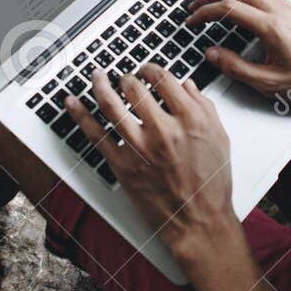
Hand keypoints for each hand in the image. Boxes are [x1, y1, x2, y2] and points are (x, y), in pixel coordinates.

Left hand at [65, 64, 239, 258]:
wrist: (198, 221)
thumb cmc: (210, 185)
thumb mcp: (219, 139)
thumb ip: (204, 108)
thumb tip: (187, 85)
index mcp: (191, 120)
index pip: (164, 79)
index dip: (151, 68)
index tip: (147, 69)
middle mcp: (164, 130)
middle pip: (135, 88)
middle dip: (128, 77)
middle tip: (125, 77)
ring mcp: (140, 147)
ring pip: (111, 105)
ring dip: (100, 84)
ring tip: (97, 75)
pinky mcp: (123, 165)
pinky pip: (95, 135)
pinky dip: (80, 115)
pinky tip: (72, 103)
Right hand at [186, 0, 290, 103]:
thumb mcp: (271, 83)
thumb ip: (237, 68)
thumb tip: (213, 54)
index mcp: (271, 27)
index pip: (228, 8)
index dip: (204, 13)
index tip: (192, 21)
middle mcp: (277, 9)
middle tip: (192, 4)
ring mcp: (285, 4)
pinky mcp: (290, 5)